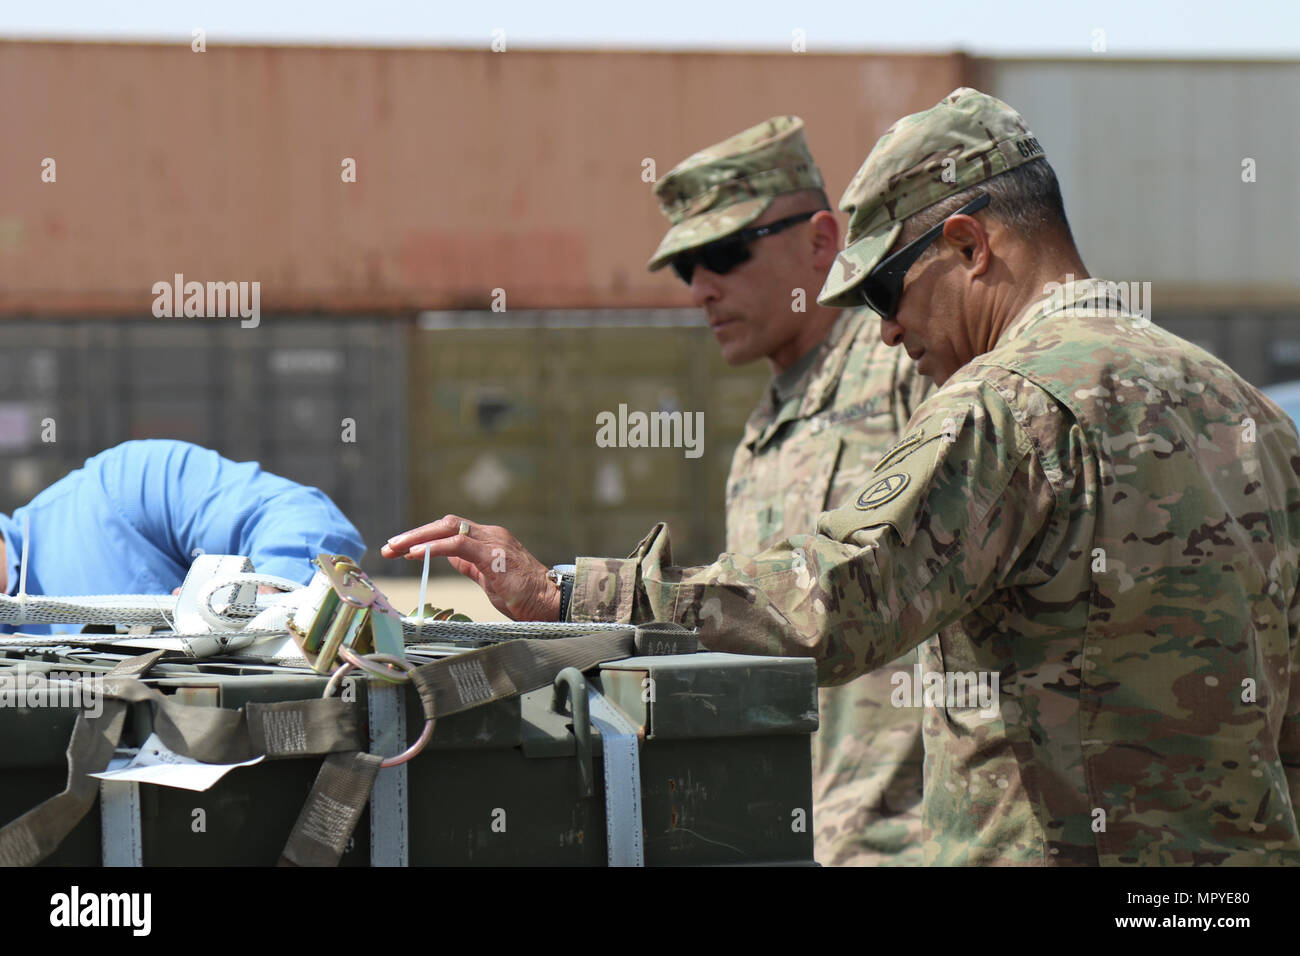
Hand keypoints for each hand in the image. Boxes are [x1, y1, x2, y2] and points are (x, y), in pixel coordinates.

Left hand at [381, 514, 560, 621]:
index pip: (450, 529)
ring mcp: (493, 542)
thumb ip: (469, 564)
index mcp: (489, 539)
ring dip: (417, 538)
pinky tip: (414, 554)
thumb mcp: (489, 578)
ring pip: (448, 528)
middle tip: (389, 547)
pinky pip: (458, 544)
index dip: (423, 536)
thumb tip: (446, 557)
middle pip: (445, 523)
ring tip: (395, 548)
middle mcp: (490, 534)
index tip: (399, 548)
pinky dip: (433, 547)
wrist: (551, 603)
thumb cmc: (523, 596)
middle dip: (414, 534)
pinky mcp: (493, 556)